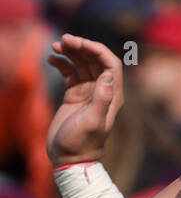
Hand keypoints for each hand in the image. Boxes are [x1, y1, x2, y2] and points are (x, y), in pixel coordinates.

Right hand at [46, 34, 123, 166]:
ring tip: (56, 45)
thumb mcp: (93, 122)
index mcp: (112, 94)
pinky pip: (70, 73)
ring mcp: (88, 91)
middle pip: (95, 60)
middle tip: (65, 39)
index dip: (97, 50)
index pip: (110, 64)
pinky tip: (52, 58)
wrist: (69, 159)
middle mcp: (102, 90)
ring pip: (82, 64)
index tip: (80, 43)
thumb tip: (107, 74)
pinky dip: (62, 63)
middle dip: (81, 47)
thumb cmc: (82, 143)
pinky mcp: (74, 95)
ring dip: (71, 52)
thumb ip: (102, 98)